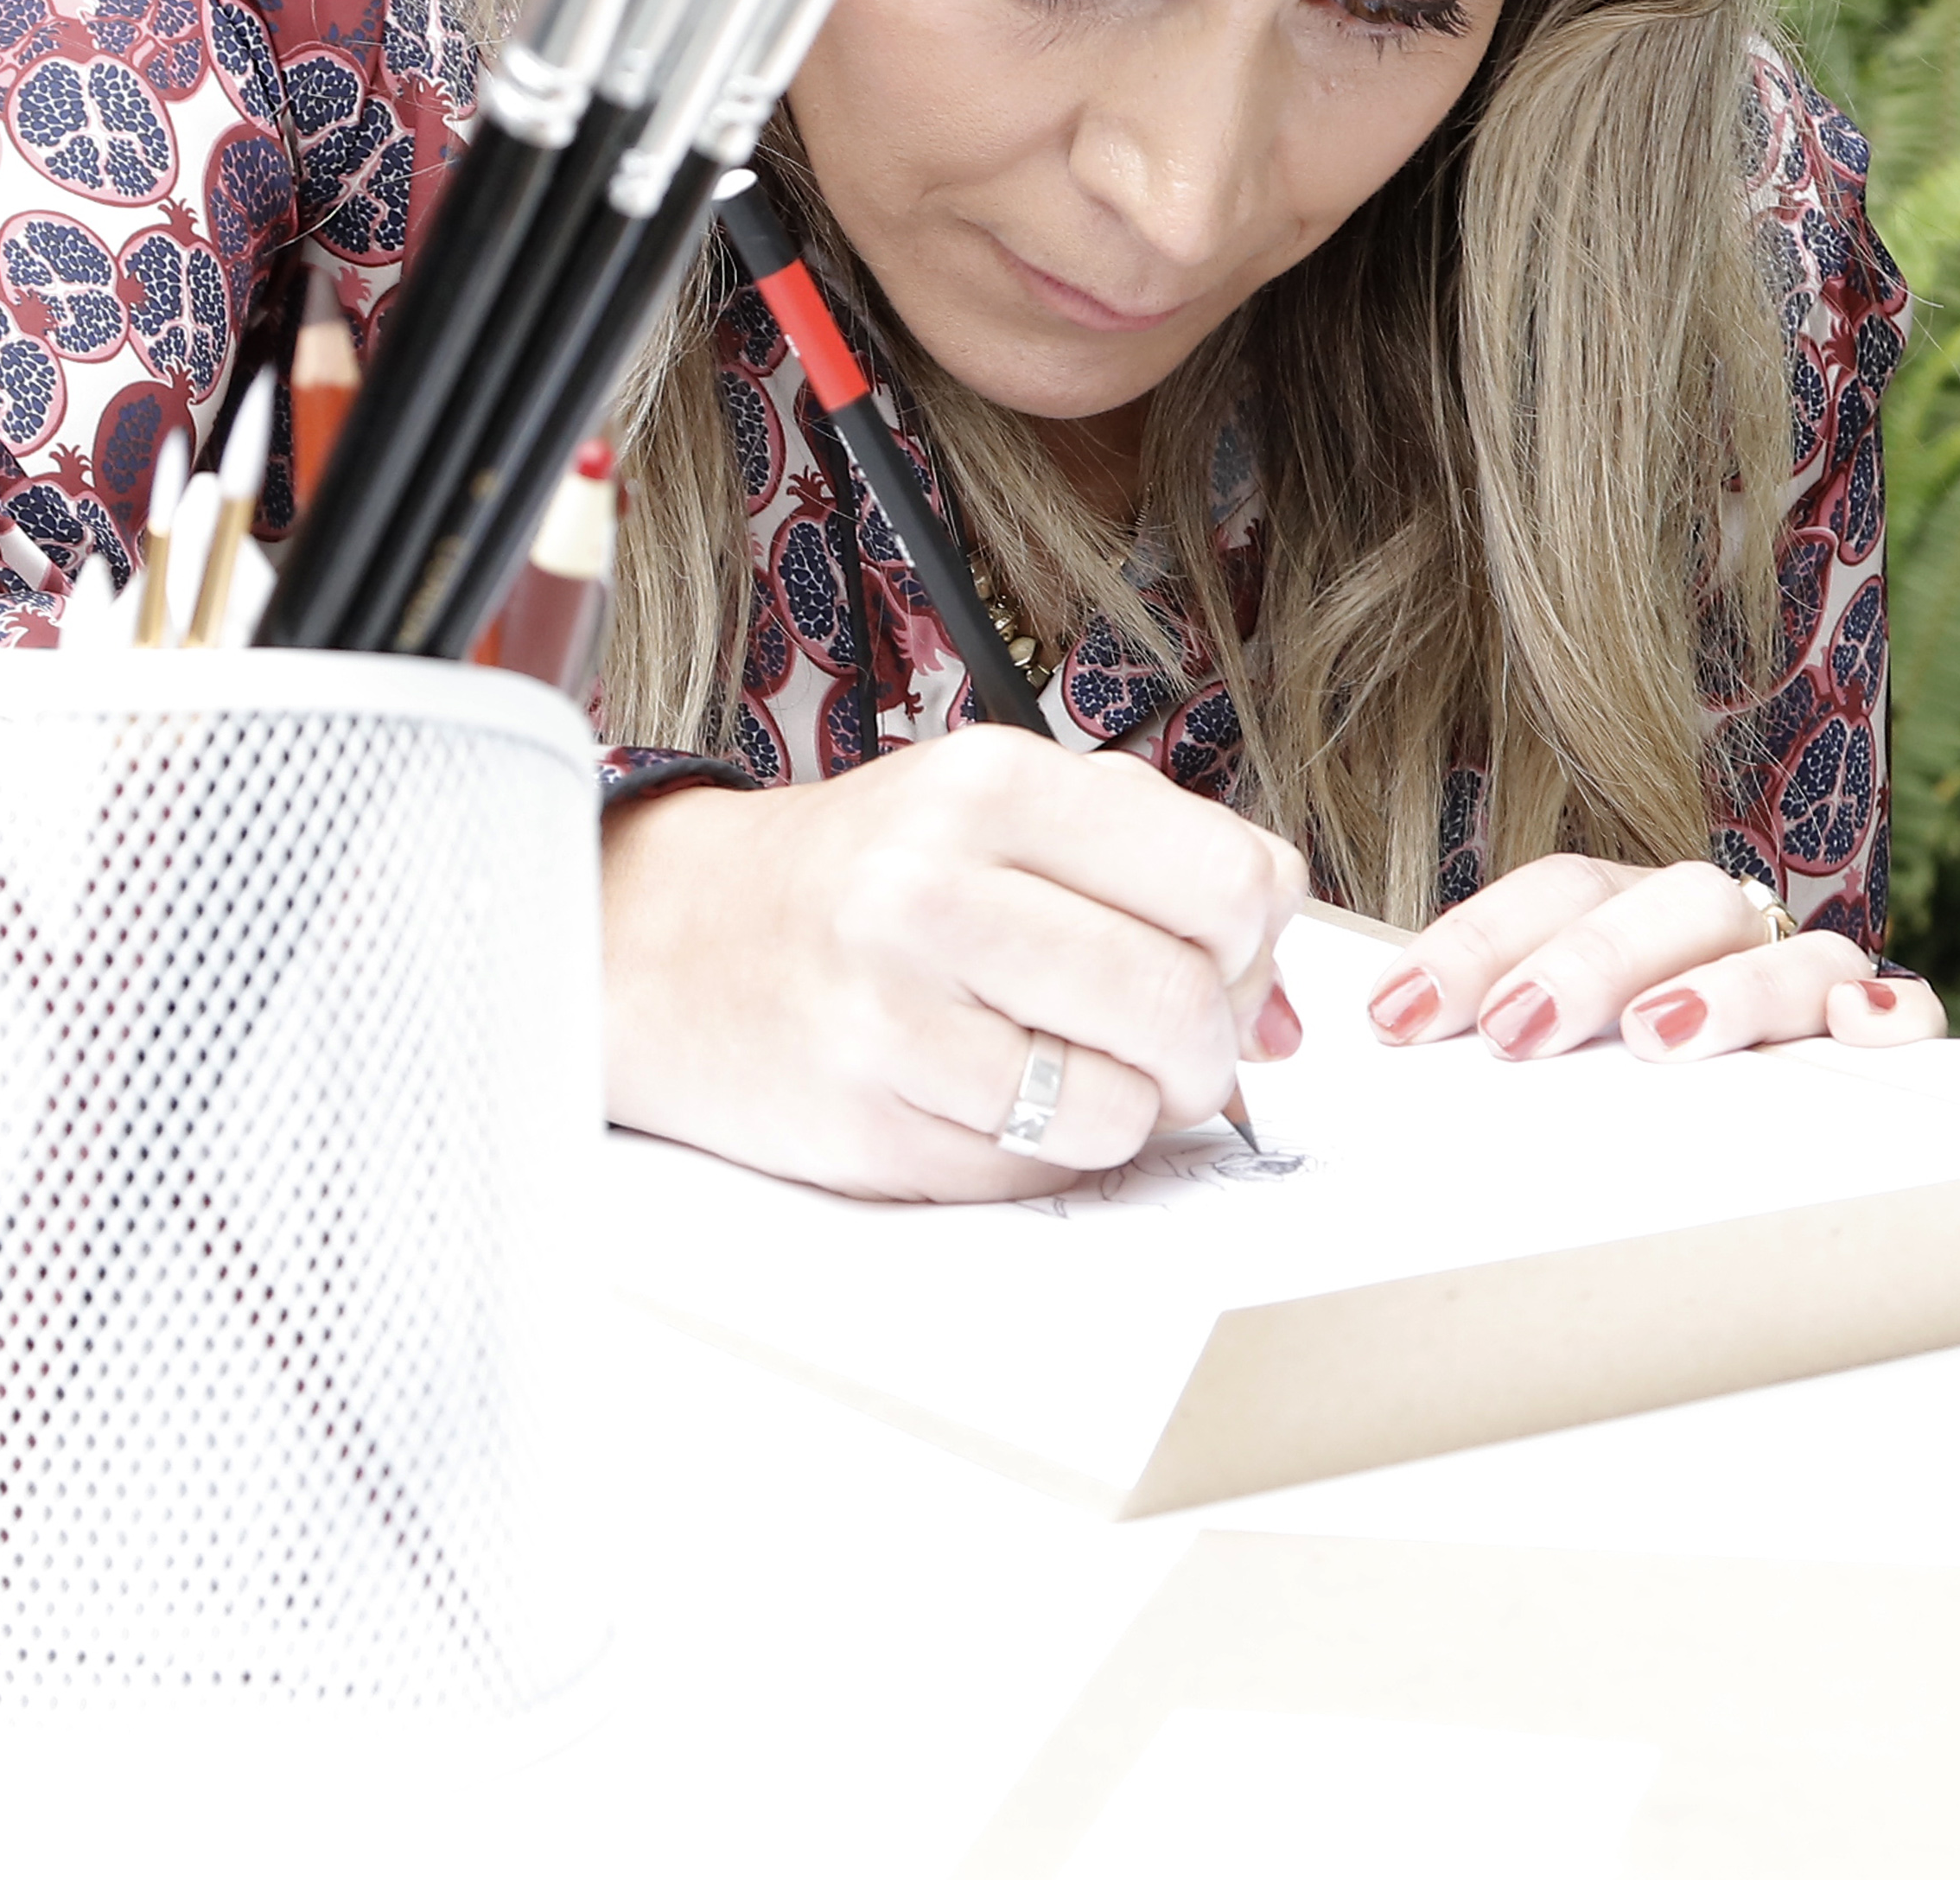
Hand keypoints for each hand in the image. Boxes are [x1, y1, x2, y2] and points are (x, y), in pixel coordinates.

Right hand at [602, 729, 1308, 1201]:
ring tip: (1068, 1064)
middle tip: (1162, 1036)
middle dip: (1206, 1043)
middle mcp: (936, 889)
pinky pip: (1042, 1175)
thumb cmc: (861, 877)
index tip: (1214, 948)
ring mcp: (894, 1015)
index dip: (1251, 936)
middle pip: (1187, 1003)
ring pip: (1124, 1108)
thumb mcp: (998, 811)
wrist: (671, 943)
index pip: (1230, 880)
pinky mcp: (871, 1126)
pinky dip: (1046, 1153)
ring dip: (1127, 1107)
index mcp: (990, 784)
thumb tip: (1288, 1011)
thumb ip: (1155, 868)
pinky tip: (992, 1097)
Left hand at [1366, 854, 1943, 1060]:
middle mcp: (1716, 925)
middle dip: (1585, 962)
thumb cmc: (1606, 1065)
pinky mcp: (1881, 1028)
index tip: (1396, 1015)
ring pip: (1786, 948)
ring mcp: (1803, 969)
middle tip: (1515, 1031)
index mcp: (1626, 908)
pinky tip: (1859, 1033)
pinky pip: (1908, 1007)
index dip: (1474, 943)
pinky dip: (1890, 1012)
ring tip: (1659, 1036)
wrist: (1740, 1107)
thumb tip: (1310, 951)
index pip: (1555, 890)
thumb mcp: (1537, 1034)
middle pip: (1666, 903)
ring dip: (1723, 988)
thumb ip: (1472, 1015)